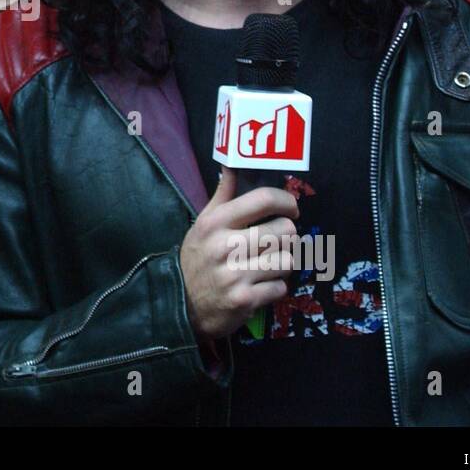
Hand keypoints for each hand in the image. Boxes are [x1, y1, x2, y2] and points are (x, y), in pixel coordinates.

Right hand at [178, 165, 298, 338]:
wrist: (179, 304)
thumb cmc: (197, 259)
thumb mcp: (203, 224)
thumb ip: (222, 195)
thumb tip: (232, 165)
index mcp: (216, 222)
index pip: (264, 199)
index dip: (286, 201)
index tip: (291, 209)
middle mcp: (226, 245)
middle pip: (285, 231)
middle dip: (286, 237)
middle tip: (276, 242)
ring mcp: (235, 274)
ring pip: (287, 260)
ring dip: (282, 264)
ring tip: (268, 265)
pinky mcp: (245, 300)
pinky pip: (280, 288)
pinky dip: (275, 288)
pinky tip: (260, 285)